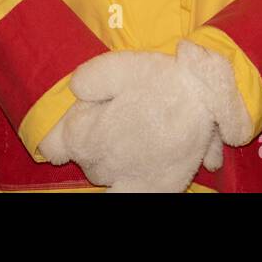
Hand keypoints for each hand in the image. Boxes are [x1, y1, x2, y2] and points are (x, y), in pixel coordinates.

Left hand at [41, 49, 220, 191]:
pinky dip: (127, 185)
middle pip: (84, 158)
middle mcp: (99, 164)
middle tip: (115, 118)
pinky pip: (127, 195)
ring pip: (104, 175)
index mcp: (84, 136)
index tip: (80, 119)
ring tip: (132, 138)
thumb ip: (88, 79)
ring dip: (110, 160)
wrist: (208, 96)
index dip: (63, 132)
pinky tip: (136, 169)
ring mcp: (126, 180)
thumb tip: (75, 90)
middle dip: (91, 141)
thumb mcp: (118, 66)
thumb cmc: (162, 78)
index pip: (54, 147)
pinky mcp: (154, 189)